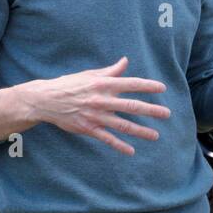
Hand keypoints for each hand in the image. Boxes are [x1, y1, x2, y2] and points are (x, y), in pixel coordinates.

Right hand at [24, 55, 170, 154]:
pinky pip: (107, 138)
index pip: (130, 84)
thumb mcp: (90, 75)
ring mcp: (95, 115)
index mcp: (103, 84)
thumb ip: (110, 71)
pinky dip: (119, 145)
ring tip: (156, 136)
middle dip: (151, 110)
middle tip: (167, 114)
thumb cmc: (70, 85)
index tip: (162, 88)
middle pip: (131, 106)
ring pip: (122, 124)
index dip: (147, 86)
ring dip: (140, 131)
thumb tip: (126, 61)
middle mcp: (101, 100)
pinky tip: (131, 151)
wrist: (45, 100)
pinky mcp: (88, 128)